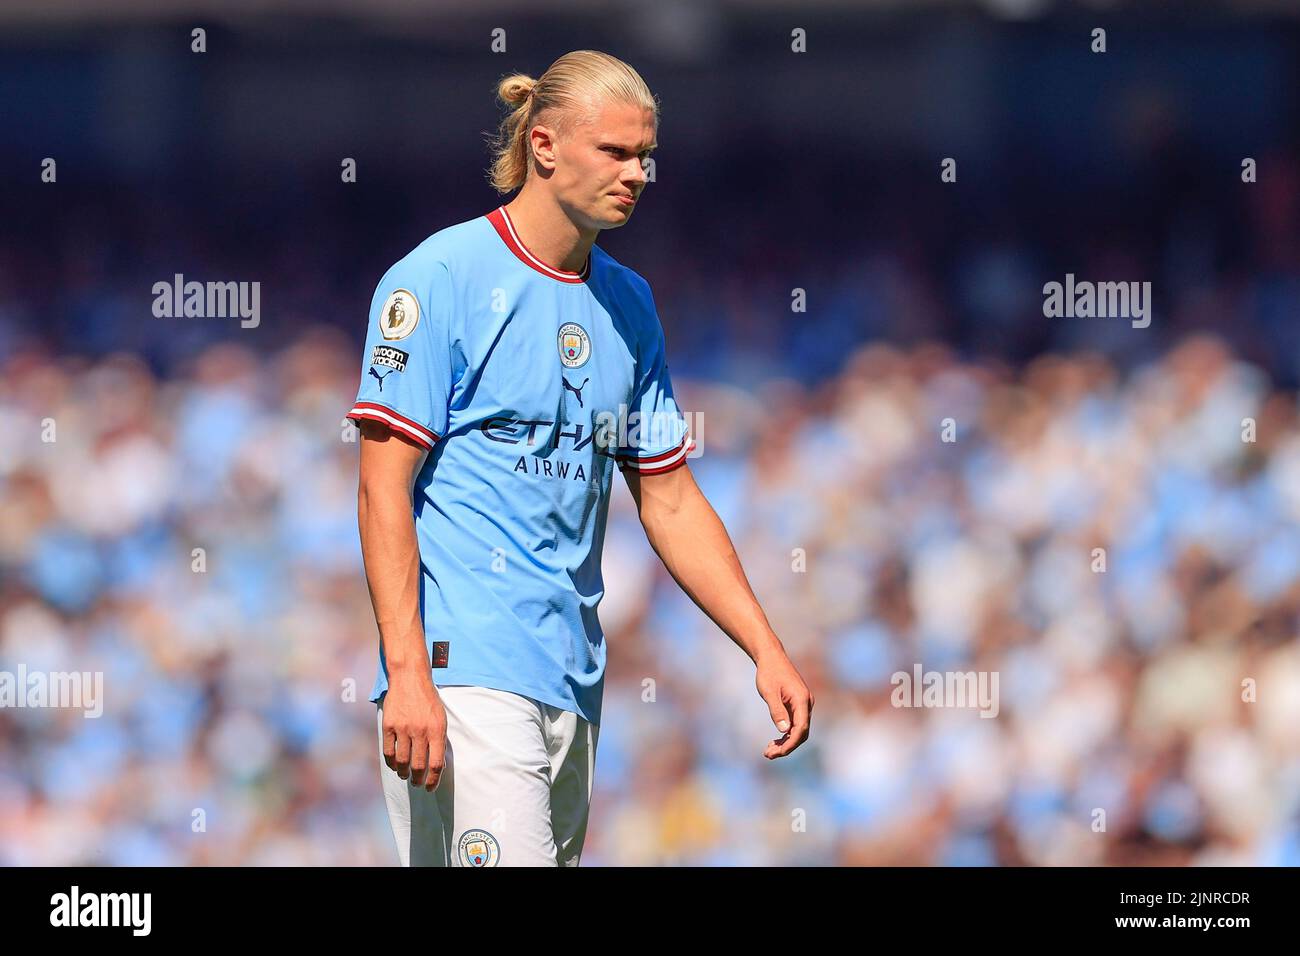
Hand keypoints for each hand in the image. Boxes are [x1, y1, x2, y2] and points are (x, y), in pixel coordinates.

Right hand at [381, 672, 447, 791]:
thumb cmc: (428, 700)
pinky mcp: (389, 725)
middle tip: (417, 784)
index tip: (430, 787)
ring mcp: (403, 728)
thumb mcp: (441, 718)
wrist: (410, 678)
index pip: (436, 763)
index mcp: (437, 730)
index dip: (433, 780)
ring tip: (405, 775)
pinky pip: (388, 751)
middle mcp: (420, 730)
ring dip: (403, 773)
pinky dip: (390, 762)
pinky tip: (394, 765)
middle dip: (418, 780)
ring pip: (402, 761)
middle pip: (418, 765)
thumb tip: (437, 764)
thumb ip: (439, 740)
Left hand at [755, 652, 813, 758]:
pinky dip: (786, 734)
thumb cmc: (769, 673)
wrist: (771, 657)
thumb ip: (777, 711)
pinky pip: (795, 724)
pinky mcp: (798, 705)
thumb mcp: (769, 692)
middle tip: (768, 754)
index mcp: (802, 700)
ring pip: (798, 730)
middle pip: (801, 732)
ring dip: (786, 742)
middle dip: (787, 746)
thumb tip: (784, 731)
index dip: (790, 743)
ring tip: (768, 751)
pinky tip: (775, 741)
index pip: (801, 728)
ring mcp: (803, 704)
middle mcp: (806, 703)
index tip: (777, 753)